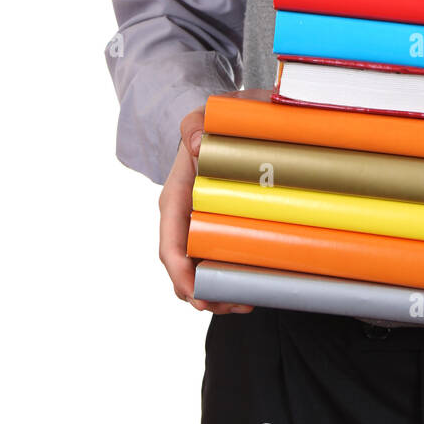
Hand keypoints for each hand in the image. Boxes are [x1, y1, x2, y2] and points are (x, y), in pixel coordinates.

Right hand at [158, 107, 252, 314]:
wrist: (214, 128)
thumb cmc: (205, 127)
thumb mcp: (198, 120)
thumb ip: (194, 127)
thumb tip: (197, 144)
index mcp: (174, 202)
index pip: (169, 247)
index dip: (181, 275)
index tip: (197, 293)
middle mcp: (182, 223)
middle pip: (184, 272)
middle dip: (205, 295)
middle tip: (237, 303)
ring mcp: (198, 230)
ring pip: (201, 274)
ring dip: (220, 294)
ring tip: (248, 301)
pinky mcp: (216, 232)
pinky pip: (219, 263)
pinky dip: (232, 280)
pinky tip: (254, 287)